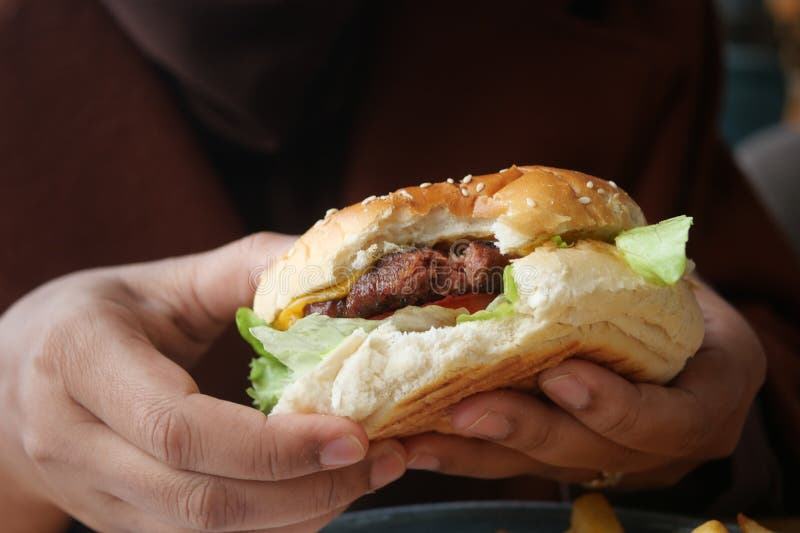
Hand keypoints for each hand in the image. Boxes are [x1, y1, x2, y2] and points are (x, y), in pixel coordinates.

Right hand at [0, 233, 405, 531]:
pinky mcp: (118, 524)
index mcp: (81, 360)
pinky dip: (274, 525)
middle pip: (200, 498)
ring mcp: (92, 496)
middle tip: (382, 459)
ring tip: (368, 475)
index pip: (180, 427)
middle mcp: (75, 441)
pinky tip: (321, 492)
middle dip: (304, 490)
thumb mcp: (162, 281)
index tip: (353, 435)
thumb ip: (246, 269)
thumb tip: (332, 265)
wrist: (11, 381)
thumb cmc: (99, 319)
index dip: (273, 444)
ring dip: (299, 513)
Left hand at [402, 282, 764, 488]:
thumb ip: (632, 269)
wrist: (691, 347)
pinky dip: (467, 454)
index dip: (614, 406)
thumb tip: (547, 221)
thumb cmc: (681, 300)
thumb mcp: (678, 281)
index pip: (669, 419)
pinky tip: (419, 443)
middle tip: (466, 409)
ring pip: (543, 466)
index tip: (561, 375)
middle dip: (526, 429)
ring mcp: (613, 461)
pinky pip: (517, 464)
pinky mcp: (571, 462)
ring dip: (477, 452)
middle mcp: (661, 447)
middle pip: (593, 452)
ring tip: (418, 438)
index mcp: (707, 400)